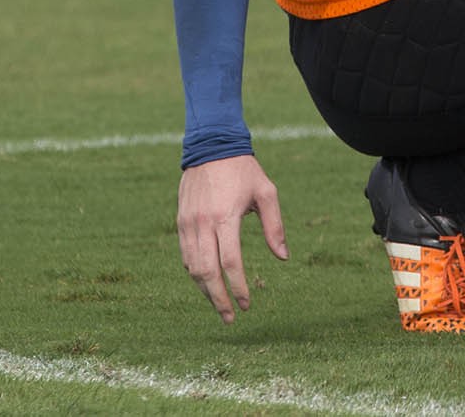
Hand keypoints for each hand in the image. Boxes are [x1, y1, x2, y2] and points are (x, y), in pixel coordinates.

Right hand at [177, 154, 287, 322]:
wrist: (210, 146)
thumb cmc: (244, 170)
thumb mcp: (267, 192)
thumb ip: (275, 226)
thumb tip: (283, 257)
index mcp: (225, 216)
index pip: (230, 262)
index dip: (238, 287)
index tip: (247, 305)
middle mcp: (203, 223)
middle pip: (207, 272)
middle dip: (218, 299)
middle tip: (230, 319)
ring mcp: (188, 224)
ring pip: (192, 267)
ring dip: (204, 291)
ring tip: (219, 306)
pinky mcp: (181, 222)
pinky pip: (185, 255)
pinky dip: (195, 274)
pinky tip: (206, 283)